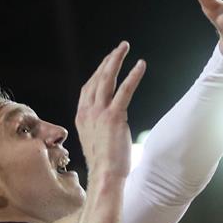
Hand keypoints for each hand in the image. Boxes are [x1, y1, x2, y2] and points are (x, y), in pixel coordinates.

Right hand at [73, 42, 144, 185]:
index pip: (88, 88)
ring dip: (116, 60)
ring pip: (107, 79)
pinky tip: (140, 65)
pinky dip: (133, 76)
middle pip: (96, 78)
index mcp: (82, 117)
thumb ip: (100, 129)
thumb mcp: (97, 142)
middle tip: (119, 48)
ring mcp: (99, 113)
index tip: (107, 63)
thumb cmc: (105, 164)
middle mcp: (87, 112)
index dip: (98, 73)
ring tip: (125, 47)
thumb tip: (109, 127)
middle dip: (108, 61)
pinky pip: (125, 90)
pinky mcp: (114, 116)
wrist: (105, 175)